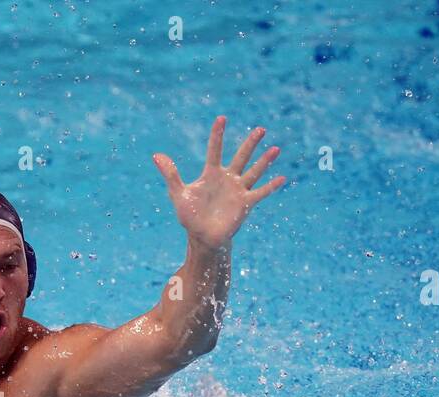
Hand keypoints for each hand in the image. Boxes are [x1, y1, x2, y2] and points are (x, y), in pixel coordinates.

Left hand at [152, 115, 285, 249]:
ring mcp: (238, 190)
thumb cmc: (190, 215)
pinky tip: (282, 178)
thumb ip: (170, 174)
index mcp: (211, 173)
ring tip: (276, 149)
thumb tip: (156, 155)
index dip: (217, 134)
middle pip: (241, 156)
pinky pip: (260, 193)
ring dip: (264, 161)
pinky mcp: (245, 203)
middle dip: (250, 143)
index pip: (215, 150)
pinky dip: (270, 187)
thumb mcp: (178, 194)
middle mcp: (227, 178)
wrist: (202, 236)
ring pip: (254, 172)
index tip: (222, 118)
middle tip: (261, 129)